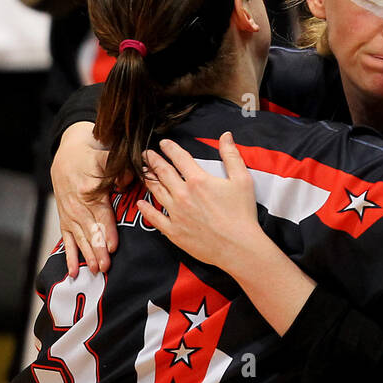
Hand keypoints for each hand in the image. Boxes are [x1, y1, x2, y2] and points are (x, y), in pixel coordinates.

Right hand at [51, 123, 116, 277]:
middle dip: (97, 250)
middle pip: (90, 231)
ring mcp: (69, 214)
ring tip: (93, 270)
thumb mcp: (106, 158)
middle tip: (105, 267)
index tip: (113, 246)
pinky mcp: (64, 219)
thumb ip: (119, 170)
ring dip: (86, 255)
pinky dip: (69, 256)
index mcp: (89, 191)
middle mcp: (77, 206)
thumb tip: (127, 182)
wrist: (67, 154)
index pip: (101, 216)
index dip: (107, 232)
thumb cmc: (91, 157)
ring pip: (80, 238)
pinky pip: (67, 240)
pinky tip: (72, 271)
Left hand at [137, 132, 261, 274]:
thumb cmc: (242, 213)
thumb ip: (231, 155)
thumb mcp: (242, 179)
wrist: (238, 246)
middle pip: (163, 172)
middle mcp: (183, 195)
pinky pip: (155, 218)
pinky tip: (140, 204)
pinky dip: (146, 210)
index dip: (170, 148)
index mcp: (198, 180)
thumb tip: (226, 135)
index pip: (179, 158)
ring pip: (157, 192)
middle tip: (145, 154)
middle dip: (153, 161)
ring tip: (142, 172)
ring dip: (148, 179)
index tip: (163, 143)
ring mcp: (176, 213)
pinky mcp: (174, 231)